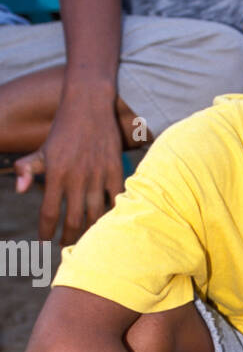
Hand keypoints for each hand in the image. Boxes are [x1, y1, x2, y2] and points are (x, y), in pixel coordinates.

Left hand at [18, 94, 124, 245]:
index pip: (49, 213)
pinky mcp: (116, 171)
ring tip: (86, 239)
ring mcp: (98, 176)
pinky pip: (115, 201)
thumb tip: (19, 191)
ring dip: (90, 231)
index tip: (44, 241)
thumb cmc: (64, 130)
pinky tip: (108, 224)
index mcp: (56, 174)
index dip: (45, 231)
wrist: (89, 105)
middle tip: (66, 245)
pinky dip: (112, 215)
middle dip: (68, 238)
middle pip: (73, 221)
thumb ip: (27, 169)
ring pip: (95, 215)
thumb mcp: (42, 149)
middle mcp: (77, 178)